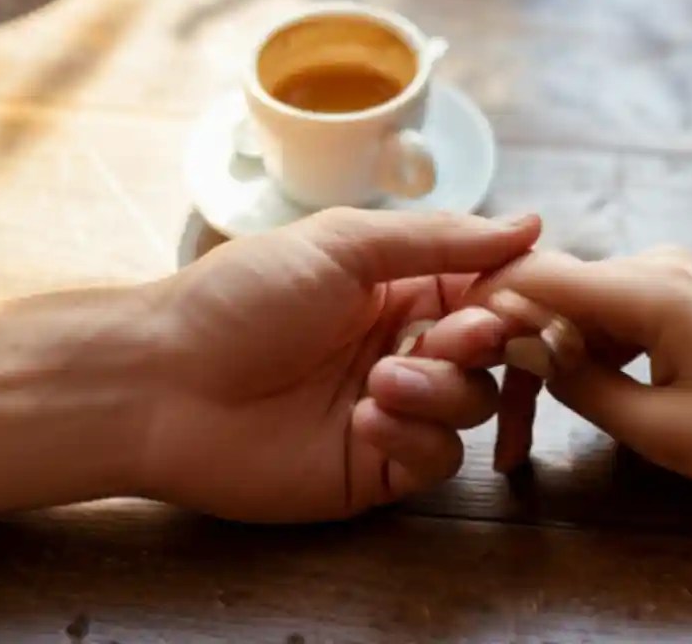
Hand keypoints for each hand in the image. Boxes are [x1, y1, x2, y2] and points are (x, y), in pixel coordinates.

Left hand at [135, 208, 539, 521]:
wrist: (162, 384)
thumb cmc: (240, 299)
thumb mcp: (342, 245)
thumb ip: (439, 240)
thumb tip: (529, 224)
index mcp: (401, 287)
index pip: (489, 288)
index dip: (512, 294)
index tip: (515, 297)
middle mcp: (406, 346)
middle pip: (494, 351)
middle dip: (481, 344)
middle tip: (450, 339)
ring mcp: (395, 409)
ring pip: (474, 405)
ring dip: (441, 391)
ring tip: (380, 383)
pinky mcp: (379, 467)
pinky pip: (438, 458)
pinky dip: (416, 437)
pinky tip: (365, 421)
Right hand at [466, 247, 691, 494]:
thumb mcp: (668, 428)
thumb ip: (582, 386)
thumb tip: (517, 350)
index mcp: (649, 288)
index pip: (533, 276)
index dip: (480, 312)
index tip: (445, 363)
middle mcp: (656, 266)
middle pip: (552, 299)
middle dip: (516, 362)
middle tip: (499, 439)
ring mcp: (674, 278)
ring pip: (580, 315)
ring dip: (551, 369)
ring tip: (528, 441)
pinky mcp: (687, 299)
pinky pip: (615, 322)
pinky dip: (590, 362)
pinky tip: (581, 406)